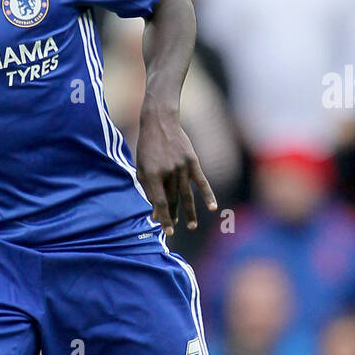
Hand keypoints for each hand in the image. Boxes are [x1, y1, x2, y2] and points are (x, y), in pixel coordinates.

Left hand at [136, 104, 216, 235]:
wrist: (159, 123)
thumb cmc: (147, 148)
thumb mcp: (141, 168)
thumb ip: (147, 189)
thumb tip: (155, 211)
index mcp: (152, 175)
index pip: (160, 202)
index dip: (164, 218)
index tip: (167, 231)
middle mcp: (168, 172)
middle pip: (173, 200)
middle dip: (173, 216)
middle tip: (173, 229)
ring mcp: (182, 167)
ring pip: (187, 194)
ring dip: (189, 212)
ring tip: (192, 226)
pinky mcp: (192, 161)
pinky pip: (202, 181)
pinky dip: (208, 194)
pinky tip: (213, 207)